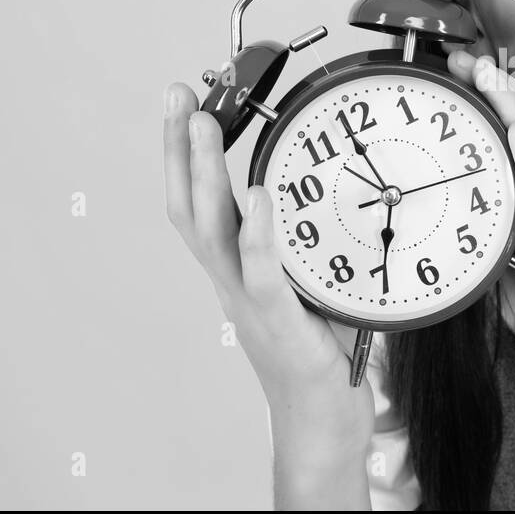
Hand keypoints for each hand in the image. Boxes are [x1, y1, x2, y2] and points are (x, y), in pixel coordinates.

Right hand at [162, 82, 374, 455]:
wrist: (320, 418)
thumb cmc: (320, 348)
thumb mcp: (309, 279)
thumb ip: (308, 238)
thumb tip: (335, 185)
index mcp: (236, 268)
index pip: (198, 202)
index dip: (186, 154)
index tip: (187, 104)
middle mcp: (231, 280)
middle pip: (189, 206)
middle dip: (180, 147)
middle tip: (179, 95)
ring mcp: (248, 301)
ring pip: (211, 231)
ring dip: (204, 173)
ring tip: (204, 123)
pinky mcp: (279, 319)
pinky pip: (263, 271)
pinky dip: (257, 231)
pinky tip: (258, 193)